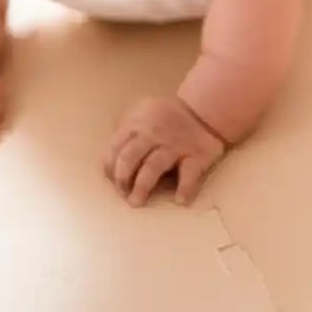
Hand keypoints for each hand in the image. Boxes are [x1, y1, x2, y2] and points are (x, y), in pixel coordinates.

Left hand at [104, 97, 227, 206]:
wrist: (204, 109)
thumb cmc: (166, 116)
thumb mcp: (142, 112)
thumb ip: (125, 130)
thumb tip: (107, 160)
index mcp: (137, 124)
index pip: (116, 146)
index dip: (110, 166)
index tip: (111, 180)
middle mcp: (154, 134)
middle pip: (130, 157)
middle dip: (121, 177)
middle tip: (122, 193)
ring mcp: (175, 145)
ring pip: (153, 166)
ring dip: (142, 186)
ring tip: (136, 202)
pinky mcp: (197, 155)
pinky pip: (189, 173)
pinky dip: (185, 188)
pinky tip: (180, 200)